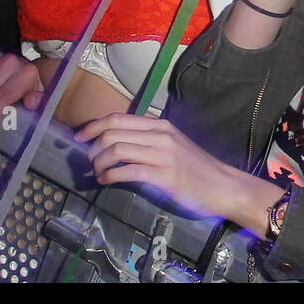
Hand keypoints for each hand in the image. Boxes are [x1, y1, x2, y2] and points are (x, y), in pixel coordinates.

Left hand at [75, 113, 250, 220]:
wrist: (224, 185)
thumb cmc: (197, 168)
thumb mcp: (173, 144)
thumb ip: (149, 139)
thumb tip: (121, 142)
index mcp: (159, 125)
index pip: (118, 118)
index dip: (94, 125)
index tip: (80, 137)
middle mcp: (159, 134)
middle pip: (113, 129)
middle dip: (92, 143)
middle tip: (86, 159)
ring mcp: (162, 153)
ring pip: (117, 148)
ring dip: (99, 161)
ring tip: (97, 172)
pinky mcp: (164, 175)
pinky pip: (128, 170)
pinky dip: (111, 175)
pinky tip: (106, 181)